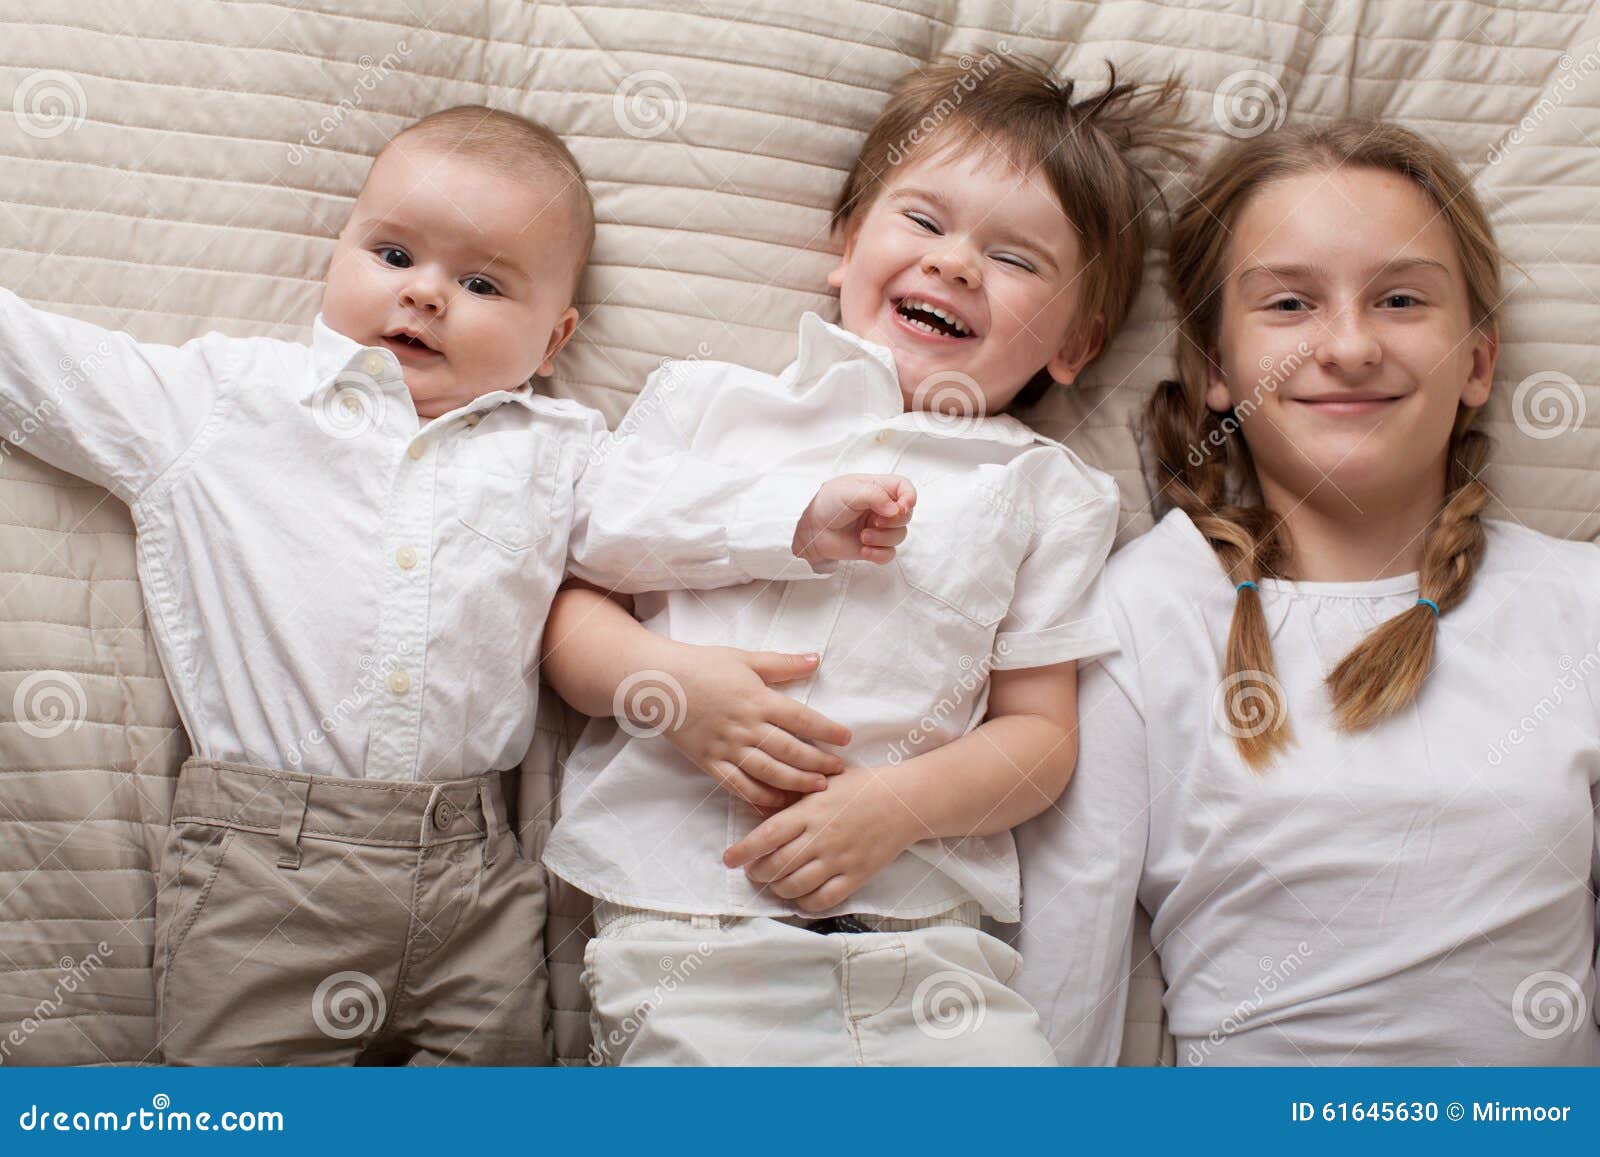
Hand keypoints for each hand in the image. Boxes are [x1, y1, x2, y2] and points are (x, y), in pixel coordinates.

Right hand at [650, 643, 852, 810]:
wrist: (659, 683)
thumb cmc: (702, 665)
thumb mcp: (745, 658)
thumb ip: (782, 663)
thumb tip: (817, 659)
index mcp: (758, 699)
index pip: (801, 719)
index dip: (827, 731)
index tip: (846, 739)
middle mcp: (746, 727)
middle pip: (791, 751)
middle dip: (819, 763)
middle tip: (839, 771)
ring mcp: (727, 748)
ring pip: (769, 773)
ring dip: (797, 783)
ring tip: (818, 789)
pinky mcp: (710, 762)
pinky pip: (739, 786)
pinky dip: (760, 798)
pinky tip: (777, 804)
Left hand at [722, 765, 915, 911]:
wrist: (903, 801)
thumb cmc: (860, 787)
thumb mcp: (823, 782)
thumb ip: (794, 797)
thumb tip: (760, 806)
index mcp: (810, 811)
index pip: (766, 835)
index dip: (743, 851)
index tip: (729, 859)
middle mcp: (821, 837)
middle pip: (776, 865)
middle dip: (757, 873)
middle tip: (754, 872)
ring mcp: (839, 858)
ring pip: (795, 886)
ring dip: (778, 889)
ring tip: (776, 883)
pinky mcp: (856, 875)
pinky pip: (823, 900)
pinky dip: (806, 903)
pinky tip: (802, 896)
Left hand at [793, 475, 915, 568]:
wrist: (812, 530)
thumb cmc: (827, 504)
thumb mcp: (849, 491)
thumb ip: (874, 495)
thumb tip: (895, 509)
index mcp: (878, 488)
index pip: (905, 488)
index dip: (909, 497)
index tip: (902, 507)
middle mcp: (882, 508)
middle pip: (906, 515)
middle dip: (894, 522)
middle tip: (875, 522)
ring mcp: (879, 528)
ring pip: (899, 535)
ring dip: (883, 538)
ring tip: (863, 536)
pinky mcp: (874, 546)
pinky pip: (889, 554)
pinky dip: (879, 554)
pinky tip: (865, 550)